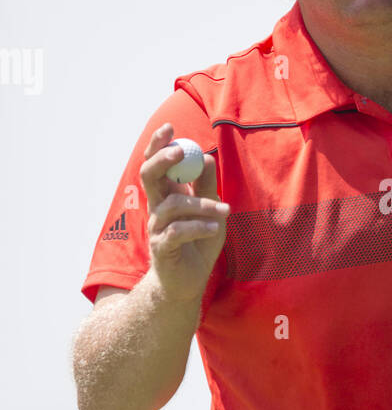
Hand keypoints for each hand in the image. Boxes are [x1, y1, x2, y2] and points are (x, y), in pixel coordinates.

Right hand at [141, 122, 229, 302]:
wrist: (189, 282)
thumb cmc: (199, 243)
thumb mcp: (211, 211)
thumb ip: (208, 187)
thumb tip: (208, 157)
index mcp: (167, 194)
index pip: (156, 164)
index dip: (158, 145)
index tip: (169, 127)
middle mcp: (157, 208)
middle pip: (149, 175)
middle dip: (162, 159)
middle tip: (180, 150)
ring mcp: (157, 228)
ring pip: (173, 204)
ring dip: (201, 204)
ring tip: (224, 211)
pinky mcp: (162, 248)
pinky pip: (178, 231)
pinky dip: (198, 227)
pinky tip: (213, 229)